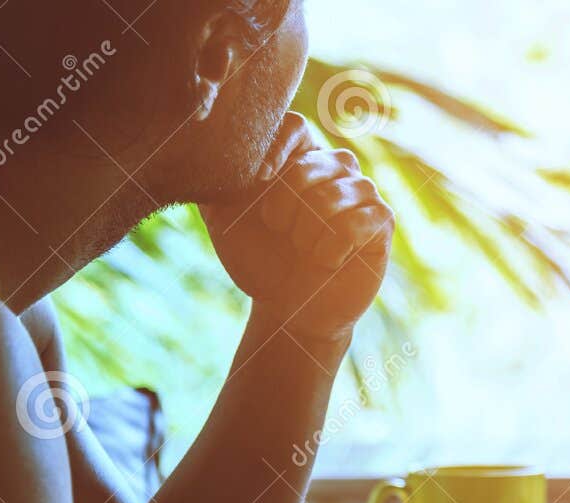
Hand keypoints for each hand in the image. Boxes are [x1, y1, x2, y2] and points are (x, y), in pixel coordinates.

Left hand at [201, 112, 394, 340]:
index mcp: (299, 154)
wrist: (288, 308)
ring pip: (332, 196)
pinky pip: (357, 223)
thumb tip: (188, 146)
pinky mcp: (381, 221)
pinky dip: (331, 248)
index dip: (274, 149)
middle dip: (284, 206)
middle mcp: (334, 165)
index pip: (294, 126)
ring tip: (303, 250)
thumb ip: (210, 180)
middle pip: (309, 164)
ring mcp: (362, 191)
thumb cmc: (259, 259)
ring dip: (306, 233)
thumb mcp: (223, 218)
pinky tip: (327, 261)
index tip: (259, 180)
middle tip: (279, 231)